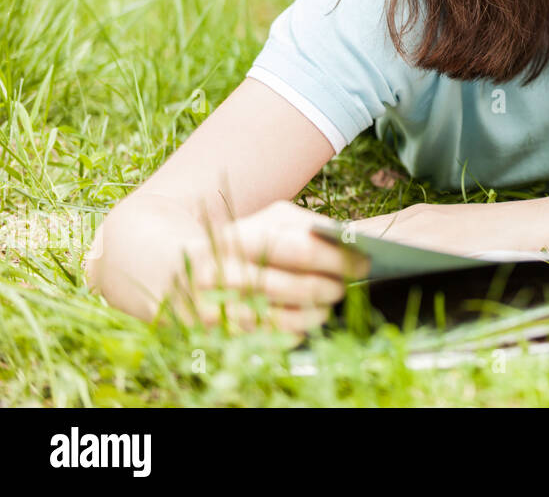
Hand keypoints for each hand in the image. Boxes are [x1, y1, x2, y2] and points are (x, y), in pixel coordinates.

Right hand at [166, 200, 369, 336]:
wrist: (169, 271)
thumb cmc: (236, 244)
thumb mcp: (264, 223)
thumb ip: (304, 229)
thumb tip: (350, 242)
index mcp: (240, 237)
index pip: (300, 248)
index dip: (338, 257)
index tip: (365, 260)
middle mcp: (224, 272)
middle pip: (296, 287)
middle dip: (330, 286)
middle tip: (346, 284)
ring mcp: (217, 307)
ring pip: (285, 319)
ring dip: (316, 313)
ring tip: (328, 304)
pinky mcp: (215, 335)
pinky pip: (267, 339)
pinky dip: (294, 331)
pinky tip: (304, 321)